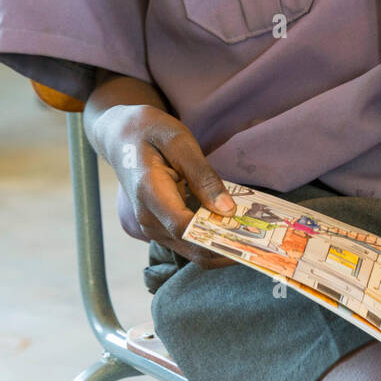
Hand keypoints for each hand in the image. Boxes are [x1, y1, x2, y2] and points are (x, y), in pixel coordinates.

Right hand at [117, 106, 238, 268]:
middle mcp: (148, 219)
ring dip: (221, 244)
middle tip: (261, 239)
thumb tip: (227, 209)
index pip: (186, 229)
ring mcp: (150, 227)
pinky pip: (187, 241)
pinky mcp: (158, 228)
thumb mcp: (178, 141)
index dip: (219, 236)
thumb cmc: (149, 131)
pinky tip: (230, 223)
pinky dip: (210, 237)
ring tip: (251, 231)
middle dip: (227, 247)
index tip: (250, 234)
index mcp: (149, 193)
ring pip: (192, 250)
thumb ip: (202, 175)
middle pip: (192, 248)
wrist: (119, 136)